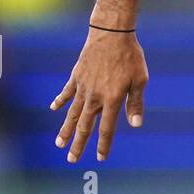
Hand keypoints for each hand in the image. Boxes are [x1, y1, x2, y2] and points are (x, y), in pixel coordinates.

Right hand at [50, 29, 147, 162]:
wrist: (111, 33)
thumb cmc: (130, 56)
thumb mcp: (140, 80)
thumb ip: (136, 103)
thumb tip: (136, 125)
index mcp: (112, 100)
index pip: (106, 129)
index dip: (103, 145)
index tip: (100, 158)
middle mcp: (95, 97)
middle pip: (84, 126)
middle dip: (78, 144)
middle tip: (71, 160)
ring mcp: (83, 87)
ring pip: (72, 113)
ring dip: (65, 129)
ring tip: (59, 144)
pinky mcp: (77, 76)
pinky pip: (67, 92)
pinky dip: (60, 100)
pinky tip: (54, 108)